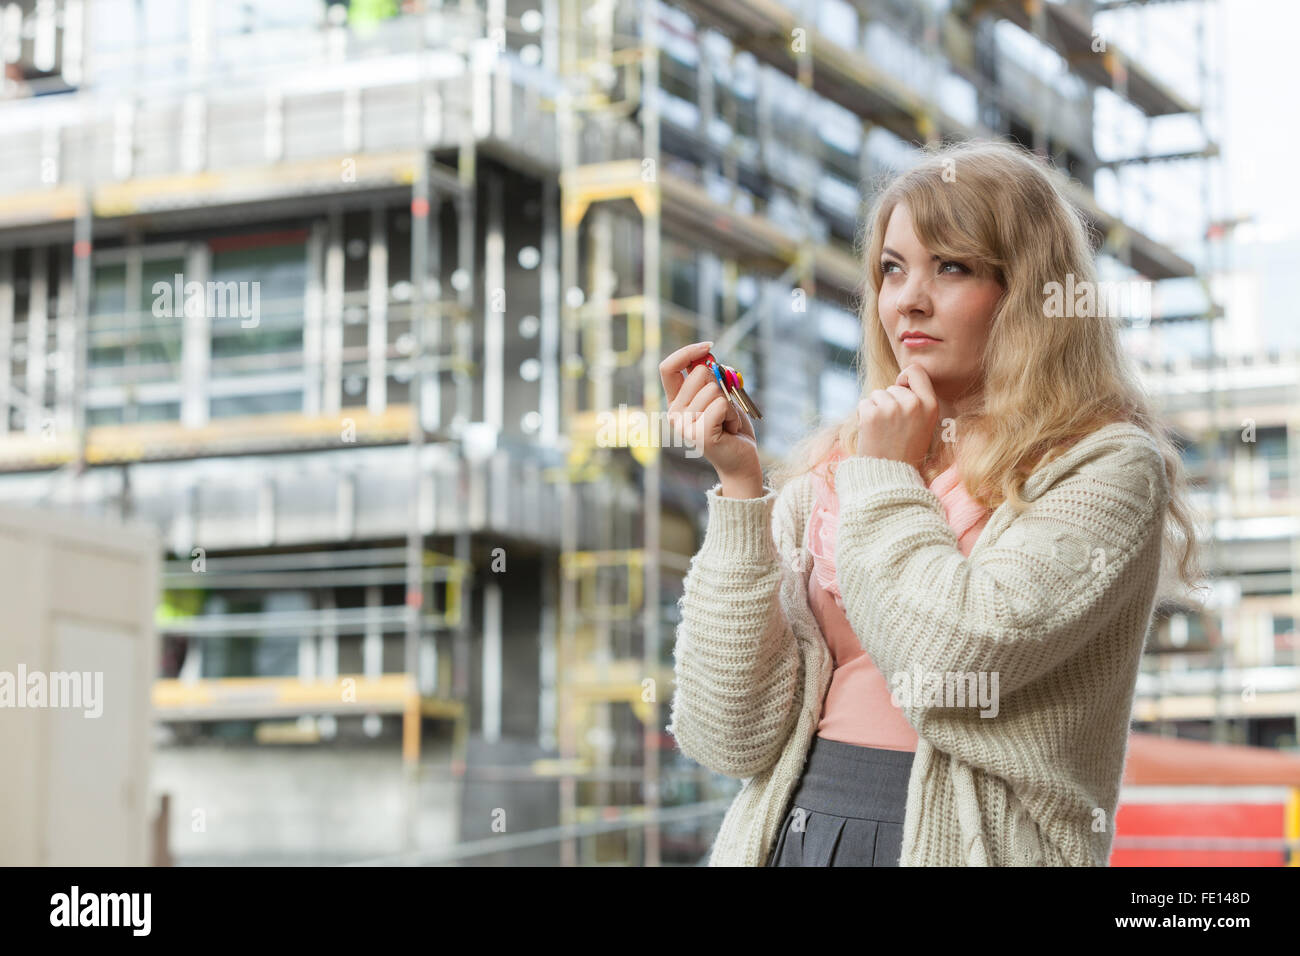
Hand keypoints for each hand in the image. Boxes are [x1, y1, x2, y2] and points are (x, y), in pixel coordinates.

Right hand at [660, 341, 762, 496]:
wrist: (741, 461)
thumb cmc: (732, 427)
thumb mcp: (720, 396)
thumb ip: (710, 376)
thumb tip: (707, 353)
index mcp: (676, 402)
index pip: (668, 367)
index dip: (687, 351)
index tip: (709, 346)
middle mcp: (675, 413)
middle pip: (699, 374)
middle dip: (720, 385)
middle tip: (724, 409)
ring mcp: (685, 425)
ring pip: (714, 390)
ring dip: (730, 404)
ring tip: (727, 422)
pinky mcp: (700, 434)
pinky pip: (721, 405)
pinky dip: (733, 414)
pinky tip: (730, 429)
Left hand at [855, 364, 939, 468]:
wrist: (890, 476)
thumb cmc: (906, 451)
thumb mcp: (924, 425)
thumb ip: (917, 401)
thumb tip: (901, 381)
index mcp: (930, 405)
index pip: (916, 371)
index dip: (905, 378)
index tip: (900, 389)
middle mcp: (913, 404)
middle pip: (893, 387)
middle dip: (889, 402)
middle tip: (892, 427)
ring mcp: (892, 408)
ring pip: (877, 394)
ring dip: (876, 409)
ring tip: (883, 431)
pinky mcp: (872, 414)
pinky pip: (864, 403)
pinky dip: (864, 415)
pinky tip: (872, 432)